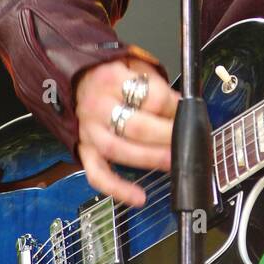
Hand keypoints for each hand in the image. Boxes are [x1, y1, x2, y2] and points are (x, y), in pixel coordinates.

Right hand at [75, 56, 179, 206]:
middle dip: (166, 137)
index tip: (187, 112)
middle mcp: (97, 106)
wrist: (75, 78)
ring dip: (149, 159)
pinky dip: (117, 189)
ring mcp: (89, 131)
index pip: (150, 97)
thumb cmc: (111, 74)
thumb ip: (156, 86)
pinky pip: (97, 174)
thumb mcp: (134, 66)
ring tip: (172, 163)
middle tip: (186, 143)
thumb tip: (183, 109)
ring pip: (118, 150)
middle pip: (135, 126)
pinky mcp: (84, 150)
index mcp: (112, 79)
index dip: (173, 107)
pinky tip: (139, 197)